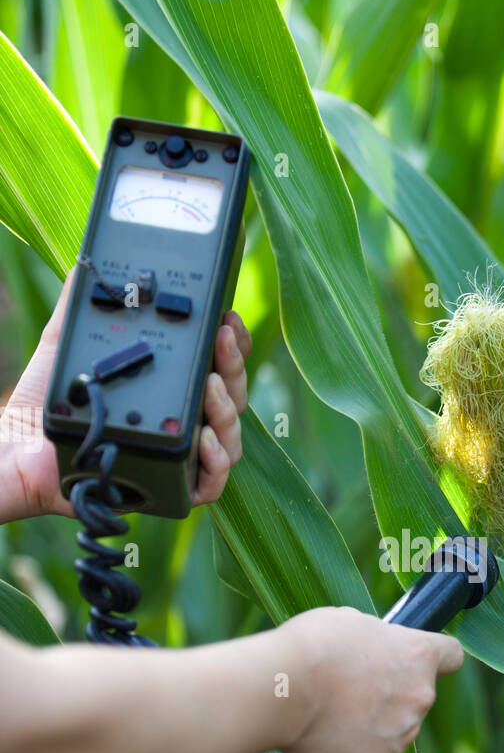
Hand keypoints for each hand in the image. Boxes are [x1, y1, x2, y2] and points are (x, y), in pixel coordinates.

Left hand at [0, 269, 250, 522]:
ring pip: (231, 438)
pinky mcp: (170, 488)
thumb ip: (84, 304)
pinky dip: (217, 461)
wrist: (18, 448)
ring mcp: (180, 457)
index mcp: (169, 387)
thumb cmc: (44, 402)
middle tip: (221, 341)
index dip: (232, 342)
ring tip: (209, 387)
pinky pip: (212, 483)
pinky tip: (204, 439)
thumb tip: (91, 264)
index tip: (228, 317)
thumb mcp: (67, 343)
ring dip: (227, 410)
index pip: (218, 364)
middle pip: (233, 397)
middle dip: (233, 366)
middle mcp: (182, 422)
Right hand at [277, 607, 464, 752]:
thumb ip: (376, 642)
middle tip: (349, 690)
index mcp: (419, 656)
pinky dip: (351, 751)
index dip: (435, 658)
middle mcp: (421, 698)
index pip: (451, 656)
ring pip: (393, 731)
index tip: (417, 662)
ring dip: (372, 725)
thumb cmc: (311, 648)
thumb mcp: (350, 622)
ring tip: (330, 713)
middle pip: (415, 698)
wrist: (281, 692)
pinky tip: (325, 735)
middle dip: (390, 696)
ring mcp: (401, 736)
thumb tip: (372, 652)